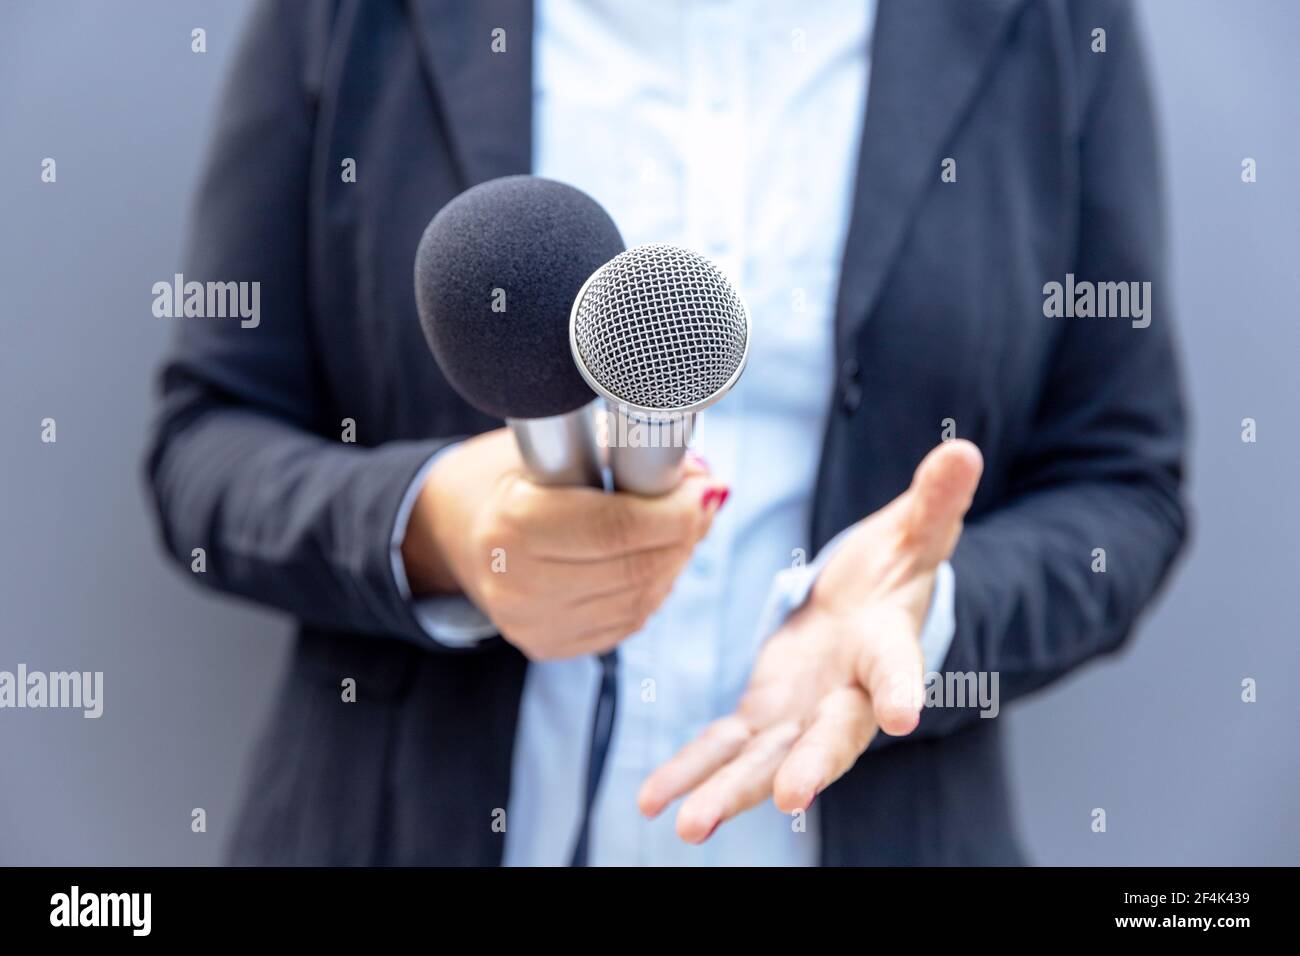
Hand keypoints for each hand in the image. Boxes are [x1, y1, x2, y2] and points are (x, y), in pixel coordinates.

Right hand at [401, 429, 726, 659]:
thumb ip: (623, 457)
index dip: (677, 510)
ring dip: (674, 562)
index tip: (705, 486)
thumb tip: (700, 476)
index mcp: (515, 523)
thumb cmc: (513, 477)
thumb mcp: (554, 449)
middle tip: (703, 503)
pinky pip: (626, 623)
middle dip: (685, 534)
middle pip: (637, 569)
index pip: (620, 527)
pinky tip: (655, 561)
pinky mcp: (547, 644)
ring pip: (639, 600)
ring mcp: (531, 622)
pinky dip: (653, 591)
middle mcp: (518, 582)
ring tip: (682, 529)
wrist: (457, 528)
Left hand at [638, 440, 982, 841]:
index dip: (900, 687)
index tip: (903, 715)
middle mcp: (848, 696)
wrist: (866, 609)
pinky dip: (691, 771)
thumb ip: (934, 501)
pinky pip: (725, 747)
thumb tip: (963, 449)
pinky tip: (654, 802)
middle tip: (789, 798)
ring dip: (730, 791)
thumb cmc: (893, 572)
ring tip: (688, 826)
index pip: (897, 667)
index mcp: (885, 648)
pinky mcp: (766, 714)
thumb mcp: (914, 532)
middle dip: (809, 765)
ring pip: (768, 758)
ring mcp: (804, 714)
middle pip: (832, 736)